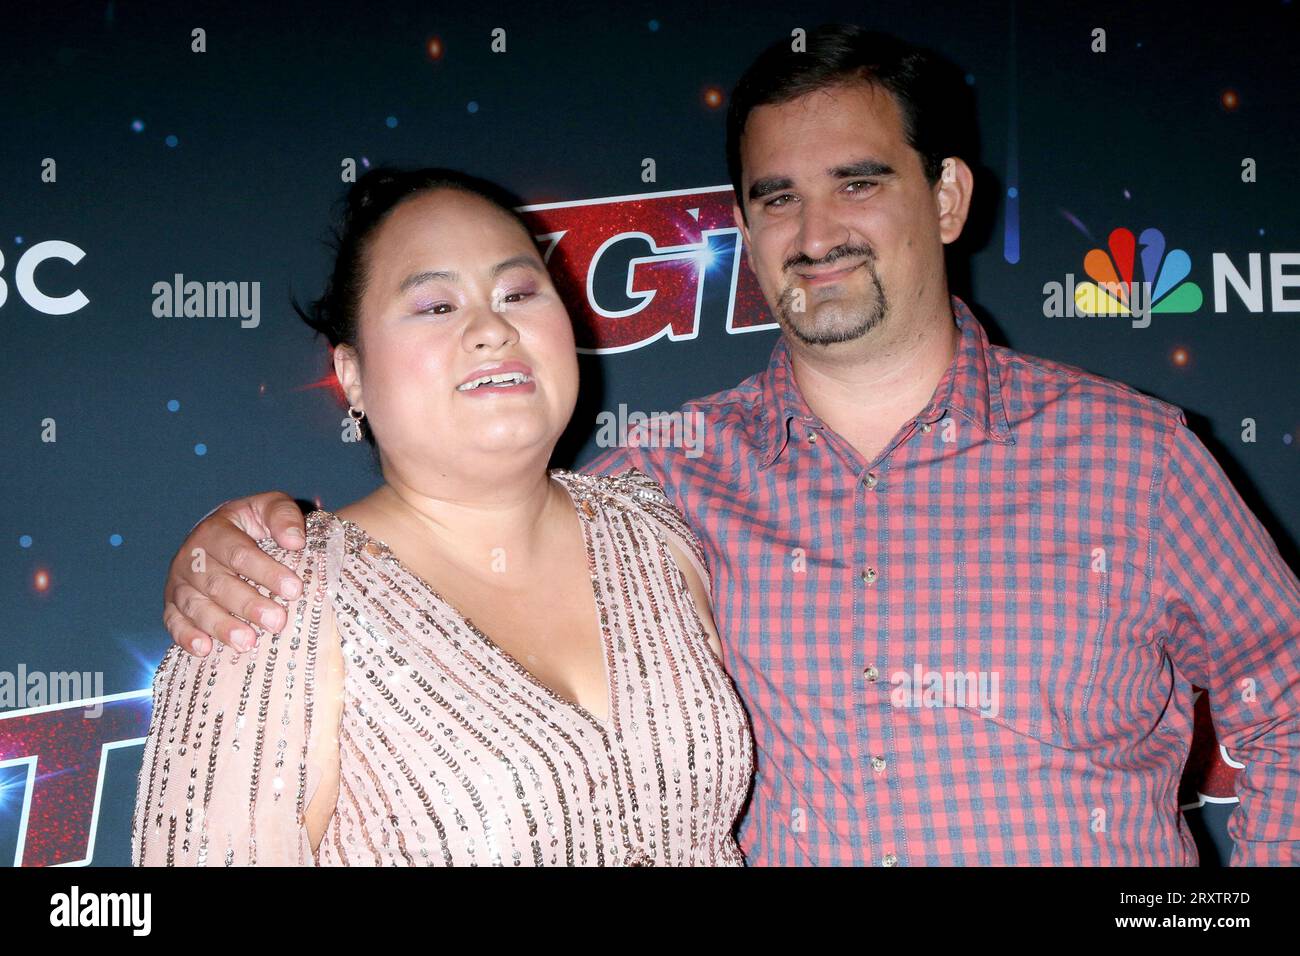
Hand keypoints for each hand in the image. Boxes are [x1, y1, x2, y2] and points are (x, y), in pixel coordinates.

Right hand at [162, 492, 307, 656]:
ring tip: (248, 642)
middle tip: (277, 621)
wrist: (221, 532)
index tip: (294, 590)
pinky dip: (186, 636)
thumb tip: (295, 541)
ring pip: (196, 606)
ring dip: (221, 626)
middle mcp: (192, 556)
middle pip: (218, 584)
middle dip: (248, 604)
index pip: (240, 553)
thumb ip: (283, 516)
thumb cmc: (252, 524)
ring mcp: (179, 582)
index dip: (267, 572)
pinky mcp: (172, 603)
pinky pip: (173, 621)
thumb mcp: (268, 507)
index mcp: (216, 530)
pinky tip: (205, 650)